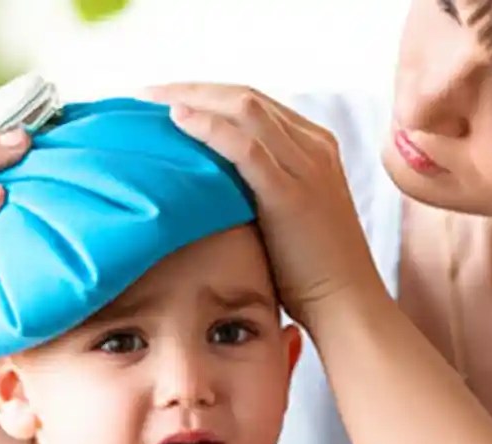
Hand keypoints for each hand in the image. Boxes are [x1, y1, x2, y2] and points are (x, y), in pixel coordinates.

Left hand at [146, 83, 382, 324]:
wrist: (347, 305)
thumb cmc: (311, 273)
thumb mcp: (286, 216)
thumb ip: (257, 190)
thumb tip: (207, 187)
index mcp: (315, 147)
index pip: (253, 103)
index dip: (207, 95)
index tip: (164, 99)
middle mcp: (314, 146)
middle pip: (244, 97)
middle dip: (192, 89)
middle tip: (145, 94)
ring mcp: (306, 166)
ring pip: (243, 109)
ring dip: (192, 98)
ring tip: (148, 101)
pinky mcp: (290, 193)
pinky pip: (244, 146)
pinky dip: (208, 127)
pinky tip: (177, 120)